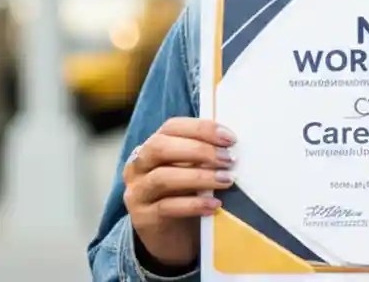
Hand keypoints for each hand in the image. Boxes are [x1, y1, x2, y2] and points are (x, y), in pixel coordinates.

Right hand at [123, 118, 235, 268]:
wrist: (172, 241)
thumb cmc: (186, 197)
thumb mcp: (193, 172)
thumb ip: (203, 157)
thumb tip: (231, 146)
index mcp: (151, 147)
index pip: (171, 127)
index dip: (200, 129)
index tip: (229, 138)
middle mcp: (138, 166)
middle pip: (160, 147)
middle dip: (198, 150)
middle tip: (228, 159)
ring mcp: (137, 192)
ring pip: (162, 177)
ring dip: (199, 177)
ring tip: (226, 181)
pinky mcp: (143, 218)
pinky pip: (166, 207)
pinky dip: (193, 204)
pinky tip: (214, 205)